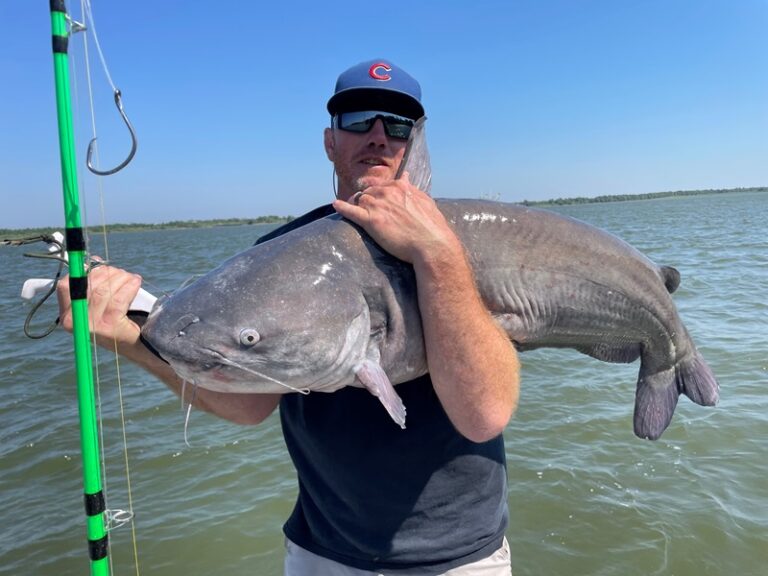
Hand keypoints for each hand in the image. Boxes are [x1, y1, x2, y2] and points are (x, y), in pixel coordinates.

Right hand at [57, 264, 143, 350]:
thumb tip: (92, 260)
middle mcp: (74, 321)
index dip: (81, 270)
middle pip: (89, 284)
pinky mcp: (109, 326)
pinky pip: (119, 298)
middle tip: (121, 274)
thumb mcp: (98, 303)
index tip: (97, 265)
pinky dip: (129, 286)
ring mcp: (91, 325)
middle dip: (108, 273)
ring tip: (131, 279)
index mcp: (68, 314)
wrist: (134, 344)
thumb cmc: (115, 320)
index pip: (65, 285)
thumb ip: (91, 284)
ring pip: (105, 290)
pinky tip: (135, 282)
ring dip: (121, 278)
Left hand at [332, 172, 461, 264]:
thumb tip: (406, 177)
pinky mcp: (371, 221)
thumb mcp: (425, 201)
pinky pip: (351, 211)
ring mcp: (378, 206)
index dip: (377, 192)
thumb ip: (412, 189)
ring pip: (359, 199)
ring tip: (352, 209)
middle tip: (364, 207)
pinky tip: (336, 205)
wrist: (431, 245)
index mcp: (401, 187)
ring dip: (355, 203)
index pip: (382, 184)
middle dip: (365, 198)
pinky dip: (342, 207)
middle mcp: (388, 192)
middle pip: (368, 191)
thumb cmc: (432, 227)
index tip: (375, 198)